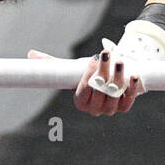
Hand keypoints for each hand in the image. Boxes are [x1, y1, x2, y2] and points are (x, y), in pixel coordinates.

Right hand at [28, 48, 142, 115]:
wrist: (111, 78)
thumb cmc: (89, 73)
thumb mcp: (72, 69)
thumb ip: (54, 64)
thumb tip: (30, 54)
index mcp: (80, 102)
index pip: (83, 93)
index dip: (87, 79)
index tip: (90, 62)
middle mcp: (95, 109)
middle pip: (99, 92)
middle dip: (103, 73)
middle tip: (105, 56)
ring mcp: (110, 109)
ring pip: (114, 95)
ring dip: (118, 77)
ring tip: (119, 61)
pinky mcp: (124, 106)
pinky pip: (129, 99)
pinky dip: (132, 88)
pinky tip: (133, 75)